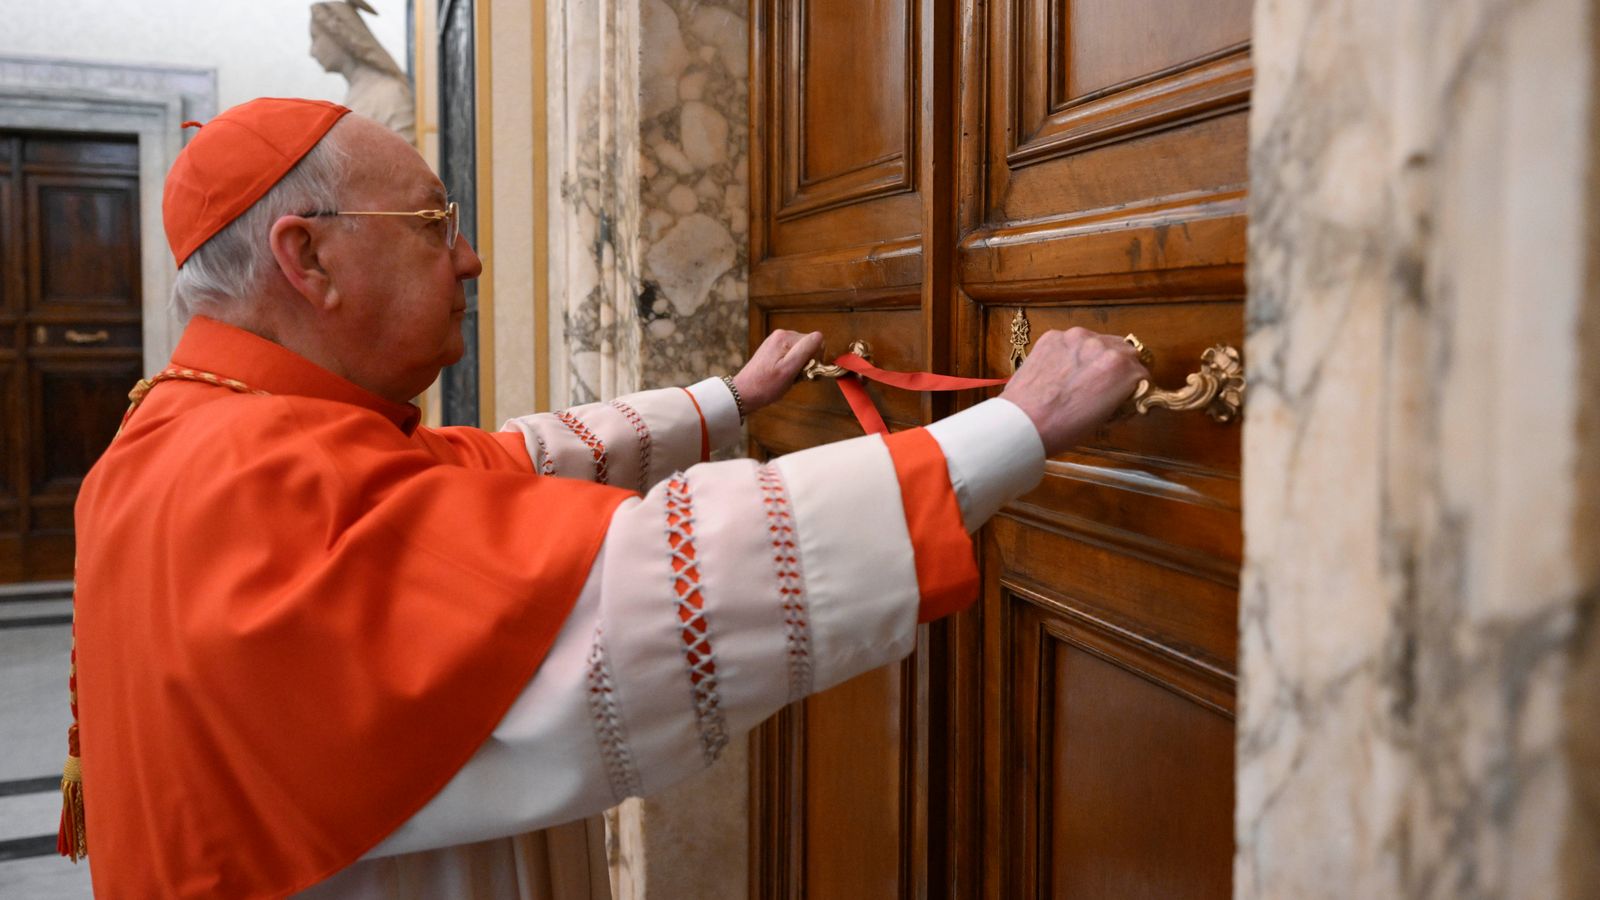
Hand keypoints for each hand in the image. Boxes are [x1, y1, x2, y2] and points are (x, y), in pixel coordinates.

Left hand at [731, 330, 825, 413]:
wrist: (744, 392)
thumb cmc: (766, 385)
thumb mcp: (789, 369)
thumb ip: (805, 351)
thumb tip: (819, 337)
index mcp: (785, 337)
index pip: (816, 340)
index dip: (815, 357)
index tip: (806, 370)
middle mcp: (781, 334)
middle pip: (808, 344)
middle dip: (807, 361)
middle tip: (795, 375)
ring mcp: (776, 341)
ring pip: (801, 350)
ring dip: (800, 364)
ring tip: (788, 376)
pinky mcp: (773, 348)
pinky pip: (792, 354)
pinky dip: (792, 365)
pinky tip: (783, 373)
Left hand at [999, 328, 1148, 455]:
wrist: (1023, 422)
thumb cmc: (1064, 427)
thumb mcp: (1105, 417)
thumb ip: (1121, 395)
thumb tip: (1127, 391)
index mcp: (1121, 368)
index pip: (1142, 372)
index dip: (1136, 385)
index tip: (1129, 393)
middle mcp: (1102, 345)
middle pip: (1125, 351)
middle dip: (1120, 366)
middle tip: (1106, 384)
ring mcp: (1075, 337)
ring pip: (1098, 341)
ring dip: (1096, 355)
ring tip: (1081, 376)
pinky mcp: (1053, 336)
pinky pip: (1071, 341)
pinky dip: (1071, 352)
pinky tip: (1061, 371)